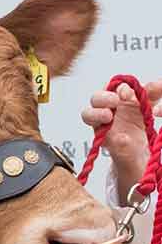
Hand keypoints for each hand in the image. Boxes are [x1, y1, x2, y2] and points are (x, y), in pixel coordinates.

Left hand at [81, 79, 161, 203]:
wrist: (141, 147)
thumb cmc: (128, 153)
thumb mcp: (126, 156)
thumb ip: (123, 150)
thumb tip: (122, 139)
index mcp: (98, 126)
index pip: (88, 115)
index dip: (95, 114)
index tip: (108, 116)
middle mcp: (106, 111)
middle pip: (97, 98)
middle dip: (104, 98)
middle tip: (116, 101)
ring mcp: (121, 102)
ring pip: (116, 88)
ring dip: (124, 88)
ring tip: (132, 94)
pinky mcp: (137, 98)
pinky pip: (142, 89)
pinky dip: (149, 88)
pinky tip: (155, 90)